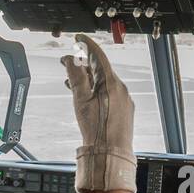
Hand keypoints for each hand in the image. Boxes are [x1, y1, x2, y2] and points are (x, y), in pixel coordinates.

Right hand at [61, 34, 136, 192]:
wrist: (110, 154)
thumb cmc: (96, 129)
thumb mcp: (80, 99)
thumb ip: (75, 77)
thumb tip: (71, 59)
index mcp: (111, 82)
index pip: (98, 55)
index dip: (87, 44)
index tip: (78, 39)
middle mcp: (121, 88)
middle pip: (101, 68)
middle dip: (84, 63)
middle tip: (68, 60)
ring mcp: (125, 99)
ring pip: (105, 82)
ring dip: (89, 78)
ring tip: (71, 79)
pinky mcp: (125, 110)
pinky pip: (110, 93)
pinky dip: (97, 89)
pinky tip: (87, 95)